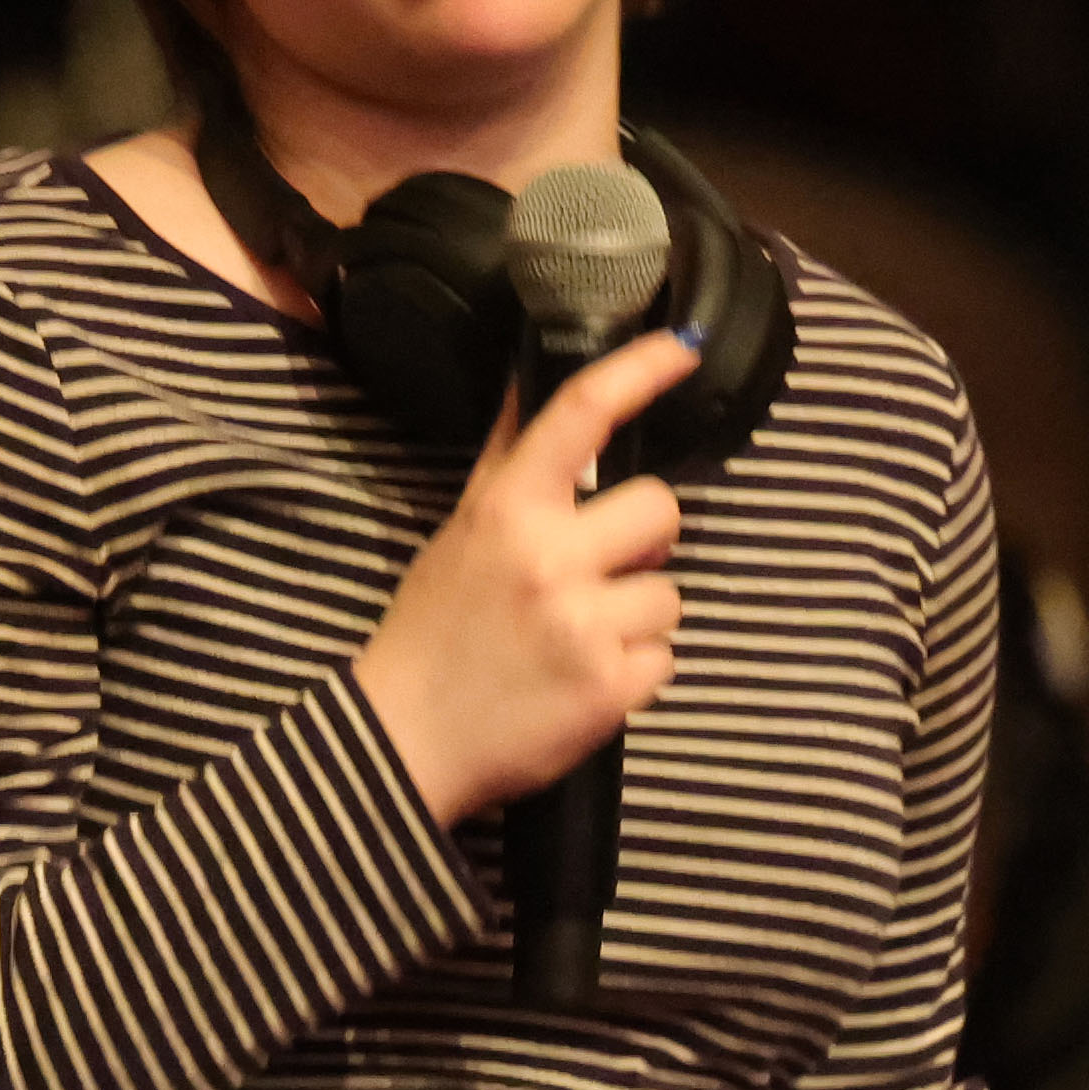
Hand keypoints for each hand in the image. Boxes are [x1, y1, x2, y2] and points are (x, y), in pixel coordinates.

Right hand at [349, 331, 697, 827]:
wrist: (404, 741)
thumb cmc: (432, 633)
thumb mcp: (458, 534)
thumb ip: (507, 464)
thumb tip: (531, 386)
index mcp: (507, 509)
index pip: (581, 415)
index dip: (639, 370)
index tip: (684, 347)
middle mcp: (548, 557)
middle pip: (661, 509)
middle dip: (642, 544)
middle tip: (596, 575)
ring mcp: (583, 623)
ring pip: (669, 594)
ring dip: (636, 618)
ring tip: (579, 642)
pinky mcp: (611, 687)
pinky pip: (665, 659)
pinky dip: (635, 675)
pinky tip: (583, 683)